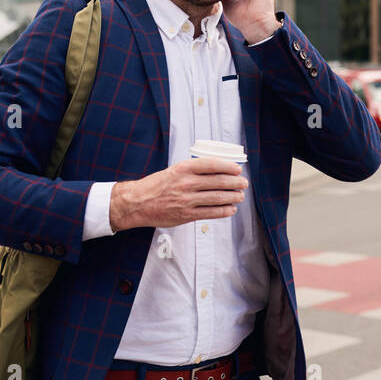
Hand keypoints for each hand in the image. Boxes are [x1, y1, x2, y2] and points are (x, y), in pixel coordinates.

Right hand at [109, 158, 247, 231]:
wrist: (137, 202)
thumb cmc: (157, 185)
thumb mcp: (175, 170)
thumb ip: (194, 170)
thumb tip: (219, 171)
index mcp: (184, 168)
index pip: (212, 164)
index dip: (228, 166)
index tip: (237, 169)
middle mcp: (186, 183)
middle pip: (219, 181)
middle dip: (235, 183)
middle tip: (243, 183)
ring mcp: (186, 200)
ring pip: (217, 198)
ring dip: (233, 197)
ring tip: (240, 196)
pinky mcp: (186, 215)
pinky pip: (210, 213)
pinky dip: (224, 211)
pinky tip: (230, 209)